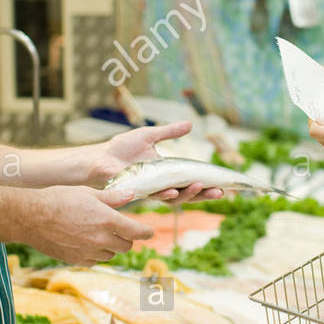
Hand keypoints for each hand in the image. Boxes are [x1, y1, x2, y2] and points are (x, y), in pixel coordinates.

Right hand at [20, 185, 154, 266]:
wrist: (31, 217)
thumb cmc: (59, 199)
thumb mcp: (88, 193)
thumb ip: (112, 197)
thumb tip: (132, 195)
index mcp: (108, 220)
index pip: (137, 232)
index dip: (146, 232)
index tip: (148, 231)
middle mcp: (101, 239)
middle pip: (126, 246)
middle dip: (127, 238)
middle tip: (119, 229)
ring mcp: (89, 252)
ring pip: (111, 254)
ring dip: (111, 246)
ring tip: (99, 233)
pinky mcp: (77, 260)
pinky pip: (95, 260)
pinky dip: (96, 253)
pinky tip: (86, 242)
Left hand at [88, 120, 223, 203]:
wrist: (100, 156)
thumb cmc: (121, 148)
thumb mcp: (150, 135)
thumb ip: (170, 132)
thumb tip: (191, 124)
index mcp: (167, 174)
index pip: (191, 182)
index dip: (207, 185)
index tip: (223, 185)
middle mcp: (162, 186)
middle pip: (188, 195)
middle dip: (205, 195)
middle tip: (220, 192)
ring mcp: (151, 191)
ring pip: (175, 199)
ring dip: (190, 194)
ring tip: (202, 186)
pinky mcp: (140, 193)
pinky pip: (155, 197)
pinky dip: (166, 194)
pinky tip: (173, 190)